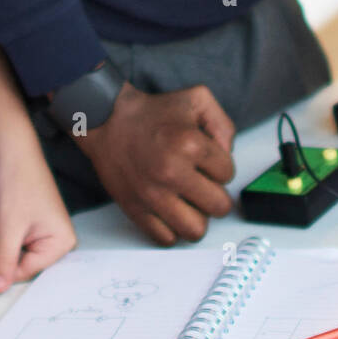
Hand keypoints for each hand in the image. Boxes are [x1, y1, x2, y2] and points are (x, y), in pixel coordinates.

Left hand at [0, 150, 75, 292]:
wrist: (16, 157)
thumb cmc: (20, 187)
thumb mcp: (9, 229)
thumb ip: (4, 261)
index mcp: (61, 241)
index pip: (28, 269)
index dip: (1, 274)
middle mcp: (56, 240)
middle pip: (18, 264)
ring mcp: (43, 235)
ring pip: (11, 256)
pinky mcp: (31, 230)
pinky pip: (10, 247)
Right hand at [77, 83, 235, 244]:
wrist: (109, 120)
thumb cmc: (154, 111)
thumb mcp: (199, 99)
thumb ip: (224, 125)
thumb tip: (228, 156)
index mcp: (190, 144)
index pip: (228, 174)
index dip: (222, 167)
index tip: (208, 161)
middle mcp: (172, 172)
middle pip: (218, 206)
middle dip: (216, 195)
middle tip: (204, 184)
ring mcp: (152, 195)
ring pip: (196, 230)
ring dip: (199, 217)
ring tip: (191, 201)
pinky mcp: (135, 210)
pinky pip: (166, 239)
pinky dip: (174, 229)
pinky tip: (172, 210)